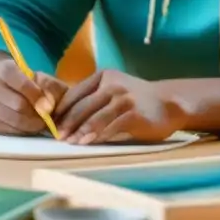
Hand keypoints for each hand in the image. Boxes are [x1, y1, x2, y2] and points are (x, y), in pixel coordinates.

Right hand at [0, 59, 67, 135]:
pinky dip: (25, 131)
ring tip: (43, 122)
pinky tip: (31, 125)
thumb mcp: (33, 74)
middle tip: (49, 116)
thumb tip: (50, 105)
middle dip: (38, 113)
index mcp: (4, 71)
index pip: (22, 84)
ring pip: (16, 121)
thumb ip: (45, 85)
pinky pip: (12, 131)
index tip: (50, 105)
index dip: (38, 96)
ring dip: (34, 124)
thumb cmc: (21, 79)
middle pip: (19, 105)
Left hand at [54, 69, 184, 143]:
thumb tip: (63, 117)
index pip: (75, 92)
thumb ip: (92, 98)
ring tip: (71, 143)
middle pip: (83, 105)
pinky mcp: (134, 113)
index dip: (61, 109)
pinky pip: (111, 126)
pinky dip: (99, 135)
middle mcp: (112, 84)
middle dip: (68, 123)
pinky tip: (90, 143)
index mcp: (103, 76)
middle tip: (57, 137)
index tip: (51, 124)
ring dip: (81, 131)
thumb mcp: (112, 91)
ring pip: (95, 117)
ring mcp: (124, 98)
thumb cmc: (134, 100)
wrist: (168, 103)